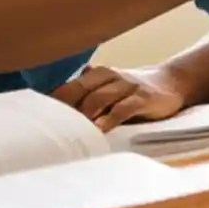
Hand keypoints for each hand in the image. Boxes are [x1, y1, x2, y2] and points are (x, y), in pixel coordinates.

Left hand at [50, 65, 185, 131]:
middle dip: (63, 109)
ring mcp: (128, 86)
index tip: (35, 119)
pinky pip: (122, 108)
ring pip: (98, 98)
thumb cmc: (134, 89)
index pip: (68, 87)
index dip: (52, 102)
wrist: (174, 82)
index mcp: (97, 74)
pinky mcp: (144, 98)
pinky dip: (108, 120)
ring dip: (83, 116)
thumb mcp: (108, 85)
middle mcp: (111, 76)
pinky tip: (99, 131)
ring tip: (70, 133)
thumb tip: (53, 97)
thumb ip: (85, 90)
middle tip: (47, 129)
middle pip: (79, 90)